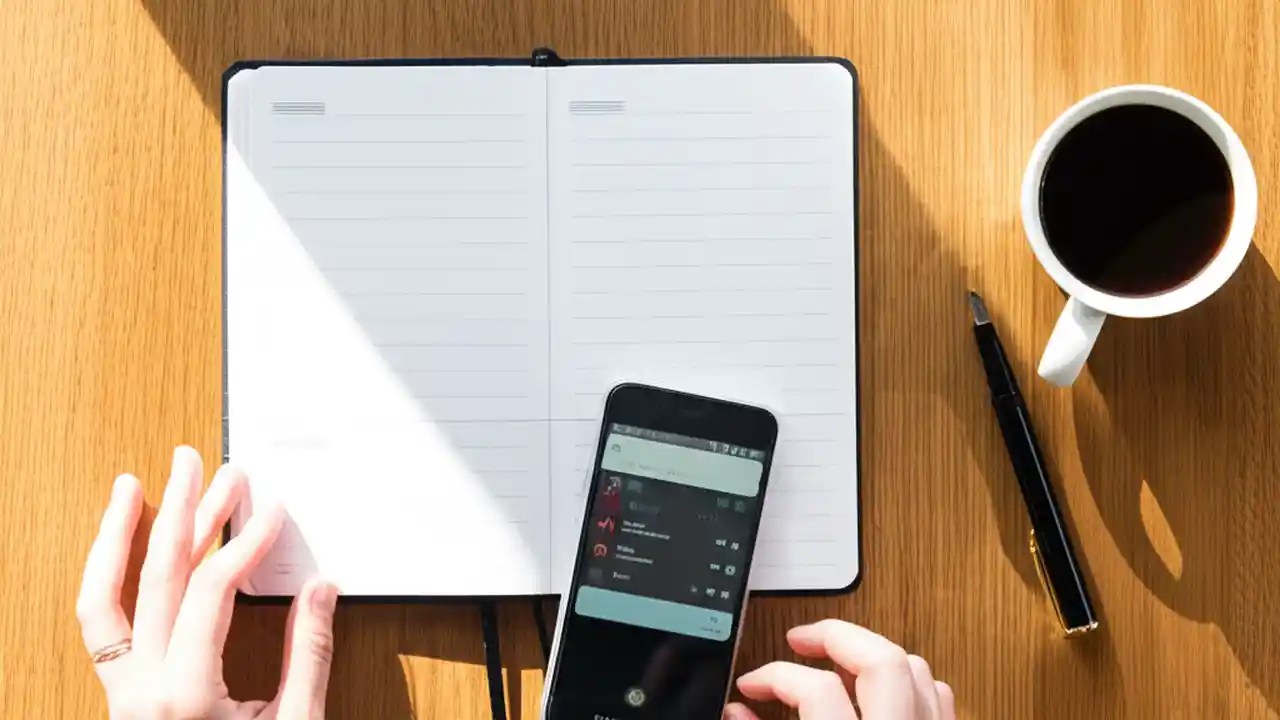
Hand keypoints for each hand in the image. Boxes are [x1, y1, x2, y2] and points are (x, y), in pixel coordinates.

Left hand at [76, 446, 337, 718]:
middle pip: (155, 579)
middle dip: (184, 514)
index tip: (273, 513)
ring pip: (104, 599)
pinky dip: (106, 576)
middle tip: (204, 466)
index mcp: (184, 698)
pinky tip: (119, 542)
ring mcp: (121, 694)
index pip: (210, 593)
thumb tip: (320, 588)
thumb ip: (308, 657)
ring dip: (121, 537)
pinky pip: (99, 624)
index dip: (244, 544)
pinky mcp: (121, 697)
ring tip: (135, 485)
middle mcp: (140, 692)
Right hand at [725, 620, 954, 719]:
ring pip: (918, 670)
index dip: (775, 675)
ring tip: (837, 664)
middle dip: (836, 635)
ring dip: (873, 654)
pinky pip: (940, 700)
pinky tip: (881, 695)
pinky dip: (910, 684)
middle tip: (801, 640)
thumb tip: (738, 712)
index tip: (754, 683)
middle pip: (883, 659)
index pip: (817, 690)